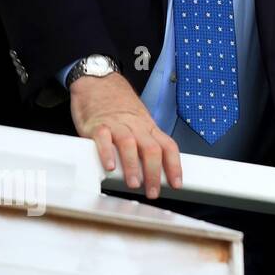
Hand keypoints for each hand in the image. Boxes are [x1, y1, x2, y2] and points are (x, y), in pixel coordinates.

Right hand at [69, 72, 180, 198]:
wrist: (99, 82)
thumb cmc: (119, 106)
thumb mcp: (138, 122)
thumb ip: (145, 143)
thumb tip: (155, 170)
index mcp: (149, 127)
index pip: (168, 146)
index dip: (175, 166)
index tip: (177, 184)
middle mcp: (136, 126)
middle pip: (152, 148)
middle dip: (155, 173)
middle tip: (153, 192)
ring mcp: (117, 124)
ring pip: (130, 144)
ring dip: (133, 166)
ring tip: (134, 184)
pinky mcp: (97, 125)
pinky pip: (103, 138)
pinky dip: (107, 153)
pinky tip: (109, 166)